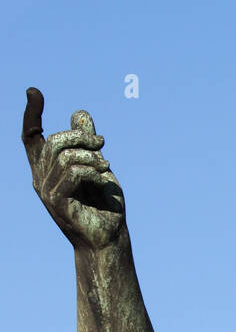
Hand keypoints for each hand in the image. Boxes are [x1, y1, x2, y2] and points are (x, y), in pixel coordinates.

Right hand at [23, 88, 125, 249]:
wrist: (110, 239)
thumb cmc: (104, 207)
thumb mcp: (97, 167)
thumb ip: (86, 143)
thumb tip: (79, 113)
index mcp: (47, 170)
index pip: (31, 138)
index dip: (30, 115)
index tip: (33, 92)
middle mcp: (42, 180)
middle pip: (52, 142)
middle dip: (79, 136)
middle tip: (102, 142)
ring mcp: (47, 193)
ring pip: (64, 156)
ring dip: (90, 156)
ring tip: (106, 167)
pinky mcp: (58, 204)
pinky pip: (72, 173)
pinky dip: (92, 170)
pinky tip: (104, 177)